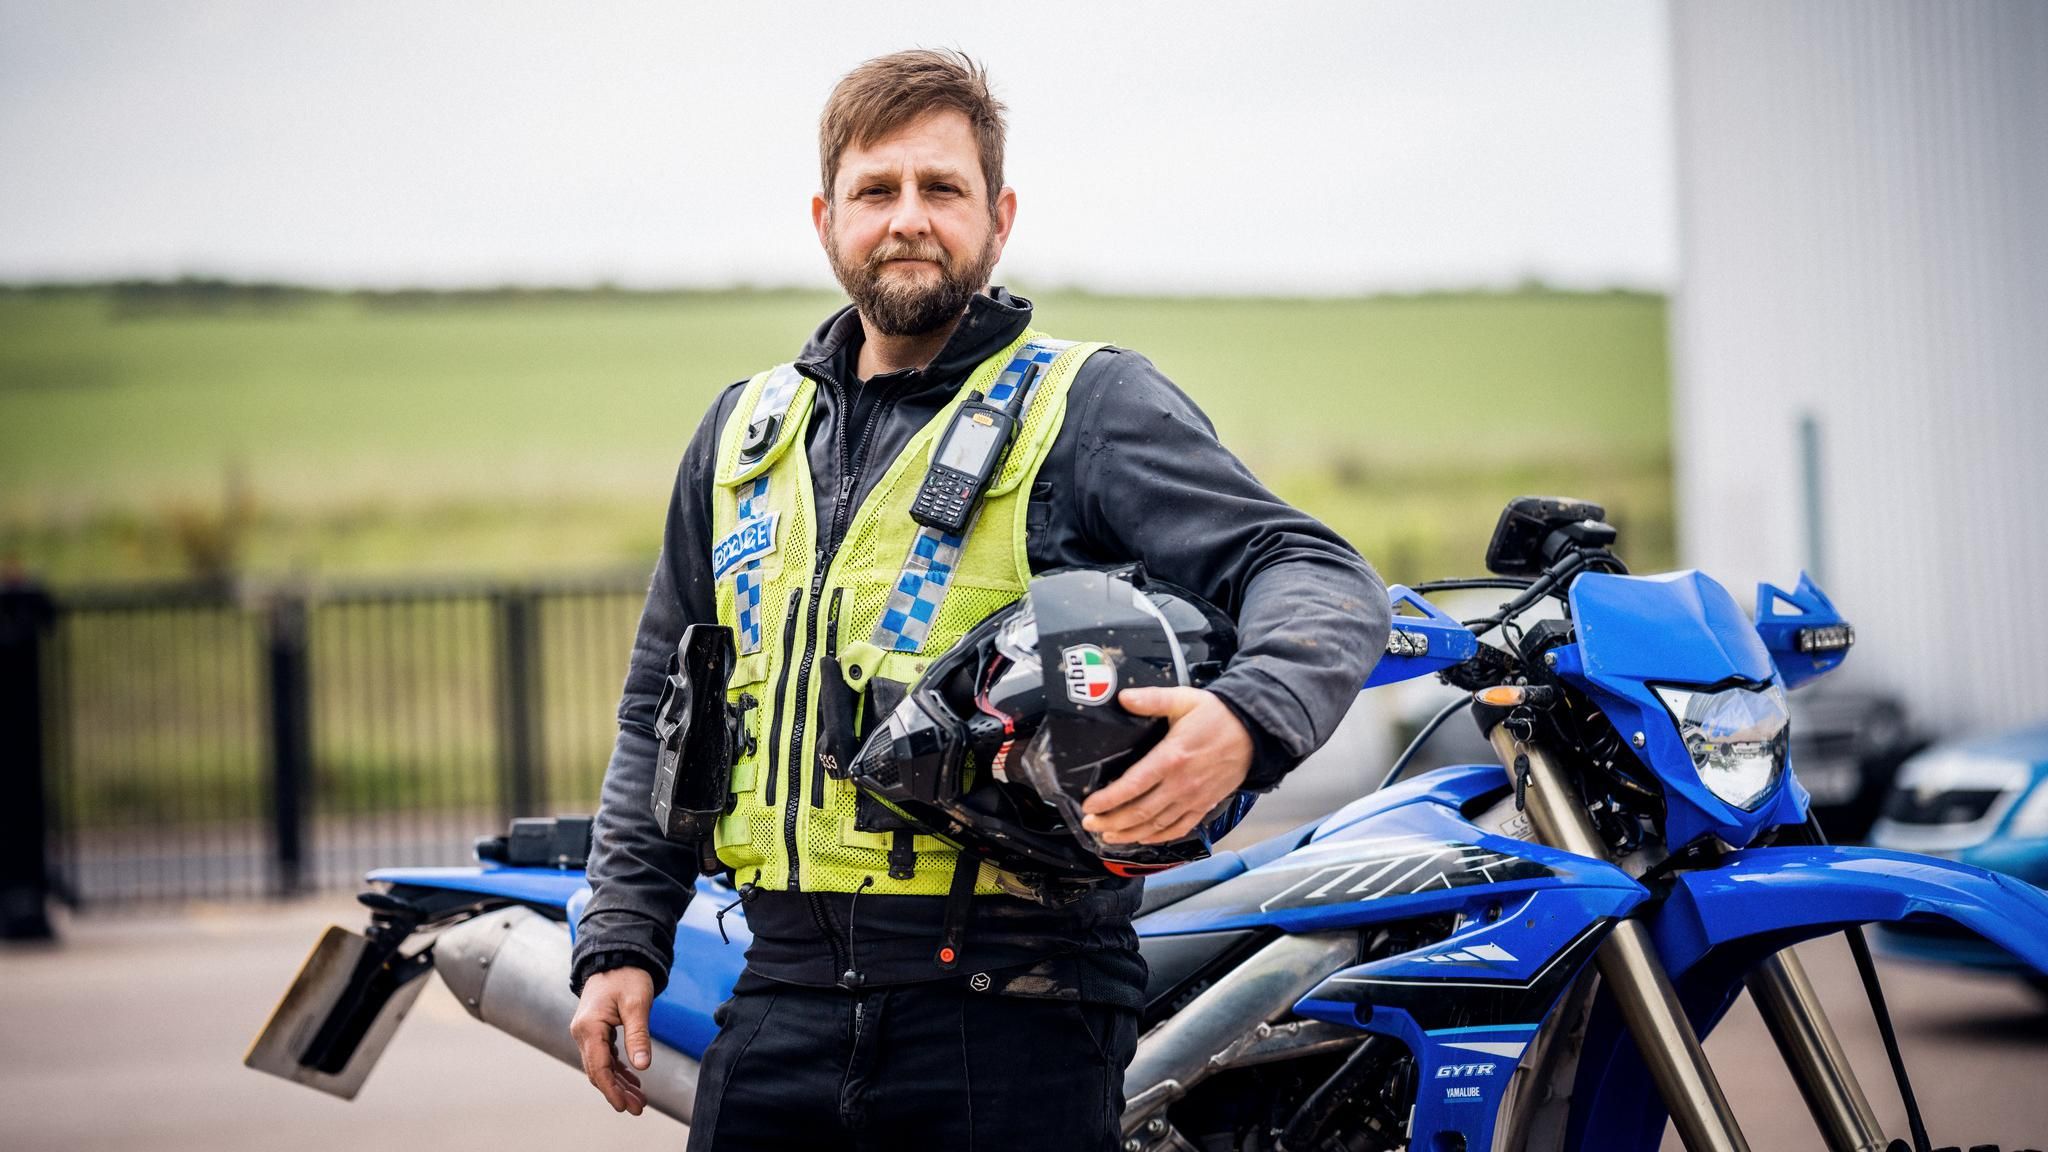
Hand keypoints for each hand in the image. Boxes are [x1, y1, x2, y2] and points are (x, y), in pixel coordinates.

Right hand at [570, 966, 652, 1115]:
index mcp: (589, 1028)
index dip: (611, 1089)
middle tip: (637, 1108)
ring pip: (601, 1066)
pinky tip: (632, 1081)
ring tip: (638, 1100)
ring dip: (618, 1084)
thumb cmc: (627, 976)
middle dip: (617, 1092)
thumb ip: (638, 1036)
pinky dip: (618, 1070)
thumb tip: (642, 1066)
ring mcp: (587, 1032)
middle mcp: (583, 1033)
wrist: (618, 955)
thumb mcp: (637, 1004)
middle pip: (598, 1071)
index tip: (624, 1106)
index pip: (598, 1067)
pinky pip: (605, 1056)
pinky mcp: (595, 1030)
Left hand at [1080, 687, 1251, 844]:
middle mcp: (1181, 784)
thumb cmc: (1218, 715)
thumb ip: (1152, 699)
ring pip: (1157, 825)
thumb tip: (1123, 698)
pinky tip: (1144, 839)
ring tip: (1108, 837)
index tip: (1089, 806)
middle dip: (1111, 822)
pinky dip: (1159, 837)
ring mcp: (1194, 798)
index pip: (1132, 786)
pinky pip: (1179, 828)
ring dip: (1130, 834)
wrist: (1254, 731)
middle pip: (1140, 812)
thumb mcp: (1184, 700)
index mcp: (1171, 758)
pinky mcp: (1205, 805)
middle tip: (1090, 825)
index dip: (1108, 800)